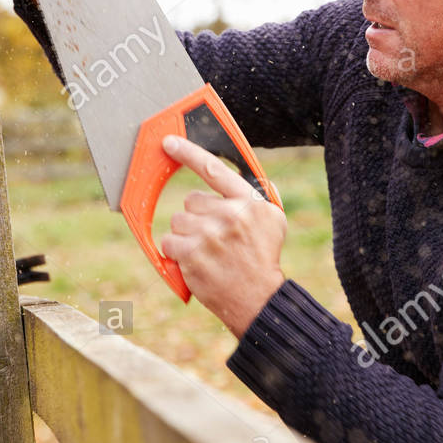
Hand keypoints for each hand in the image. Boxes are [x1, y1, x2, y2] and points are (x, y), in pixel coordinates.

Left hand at [159, 135, 286, 338]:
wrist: (258, 299)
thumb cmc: (263, 258)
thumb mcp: (274, 221)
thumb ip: (258, 196)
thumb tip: (242, 171)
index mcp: (250, 203)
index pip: (214, 169)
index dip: (189, 153)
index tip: (169, 142)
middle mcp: (231, 215)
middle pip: (192, 201)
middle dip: (198, 217)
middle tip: (214, 236)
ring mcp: (209, 235)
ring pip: (179, 221)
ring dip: (187, 235)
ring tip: (207, 251)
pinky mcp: (192, 255)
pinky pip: (169, 242)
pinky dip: (176, 252)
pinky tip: (195, 261)